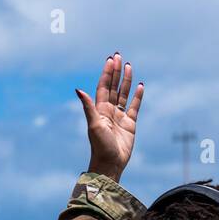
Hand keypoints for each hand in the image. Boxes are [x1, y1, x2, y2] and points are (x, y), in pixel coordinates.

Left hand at [75, 52, 143, 182]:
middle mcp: (109, 110)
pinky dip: (137, 97)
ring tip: (130, 67)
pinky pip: (135, 107)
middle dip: (116, 72)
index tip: (111, 60)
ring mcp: (120, 116)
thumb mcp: (93, 125)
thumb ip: (88, 106)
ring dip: (126, 81)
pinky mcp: (130, 124)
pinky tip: (140, 86)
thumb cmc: (100, 146)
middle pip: (114, 87)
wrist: (110, 163)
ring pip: (124, 94)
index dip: (107, 73)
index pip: (104, 86)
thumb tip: (78, 89)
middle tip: (119, 56)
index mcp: (99, 109)